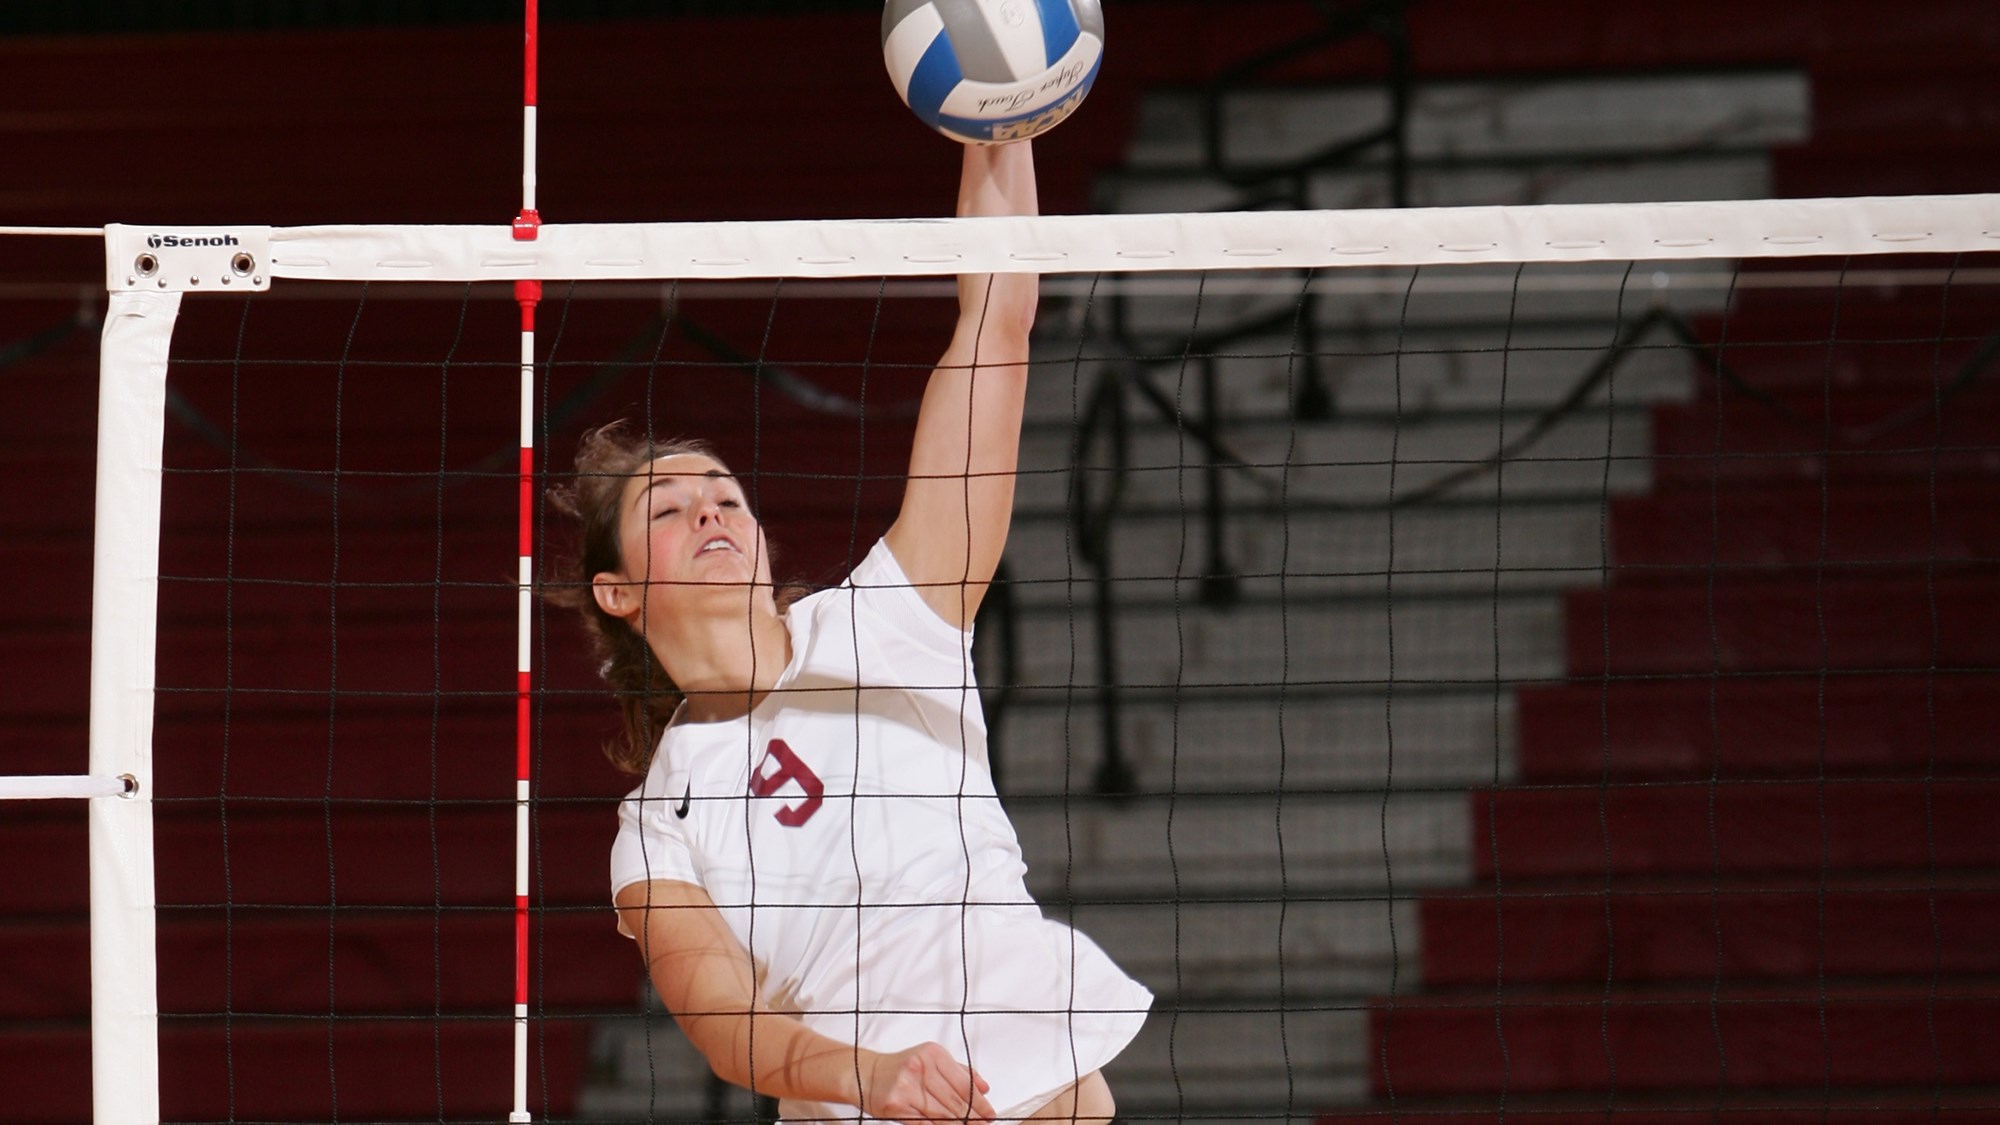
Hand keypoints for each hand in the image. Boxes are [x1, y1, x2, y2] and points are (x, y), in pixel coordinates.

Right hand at [860, 1042, 996, 1123]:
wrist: (864, 1073)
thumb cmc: (899, 1067)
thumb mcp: (930, 1059)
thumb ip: (959, 1072)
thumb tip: (983, 1088)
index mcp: (932, 1054)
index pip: (963, 1083)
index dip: (979, 1102)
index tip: (989, 1113)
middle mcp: (920, 1069)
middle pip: (954, 1101)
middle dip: (973, 1117)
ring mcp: (907, 1088)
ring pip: (942, 1115)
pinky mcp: (896, 1106)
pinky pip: (925, 1123)